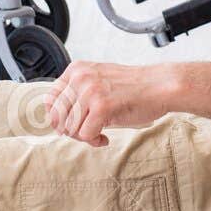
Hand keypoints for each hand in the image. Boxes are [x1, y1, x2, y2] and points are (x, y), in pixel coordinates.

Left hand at [43, 62, 177, 145]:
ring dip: (84, 137)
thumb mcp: (98, 81)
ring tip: (99, 134)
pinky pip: (86, 134)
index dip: (58, 118)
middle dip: (70, 130)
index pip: (50, 100)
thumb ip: (78, 94)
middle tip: (86, 133)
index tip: (70, 125)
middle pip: (58, 117)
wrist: (160, 86)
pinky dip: (94, 141)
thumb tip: (56, 120)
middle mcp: (80, 78)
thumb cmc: (133, 87)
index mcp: (77, 69)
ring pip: (70, 128)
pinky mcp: (101, 106)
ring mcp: (90, 91)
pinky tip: (104, 138)